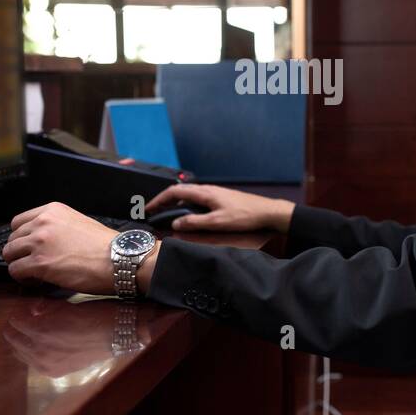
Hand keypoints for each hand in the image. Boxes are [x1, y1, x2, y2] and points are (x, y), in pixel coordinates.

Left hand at [4, 202, 156, 294]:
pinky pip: (15, 271)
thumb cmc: (105, 246)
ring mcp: (39, 243)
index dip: (21, 237)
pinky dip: (22, 278)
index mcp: (52, 211)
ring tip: (34, 273)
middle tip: (32, 262)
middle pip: (12, 238)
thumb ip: (57, 226)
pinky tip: (36, 280)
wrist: (118, 258)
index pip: (18, 222)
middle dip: (19, 253)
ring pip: (10, 254)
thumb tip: (44, 240)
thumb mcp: (78, 222)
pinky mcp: (39, 263)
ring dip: (19, 265)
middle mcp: (42, 223)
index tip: (27, 247)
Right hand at [143, 183, 293, 233]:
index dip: (158, 200)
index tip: (148, 209)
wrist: (267, 211)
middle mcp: (207, 189)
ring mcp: (214, 193)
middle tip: (153, 211)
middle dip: (163, 200)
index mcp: (204, 193)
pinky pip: (196, 198)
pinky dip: (185, 204)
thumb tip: (176, 224)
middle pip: (179, 191)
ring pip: (188, 194)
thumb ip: (195, 223)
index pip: (174, 192)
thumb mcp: (217, 222)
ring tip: (166, 213)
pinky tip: (187, 214)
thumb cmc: (245, 216)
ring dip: (174, 202)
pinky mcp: (220, 198)